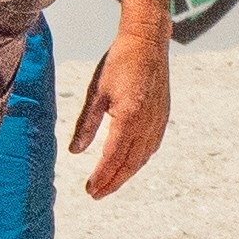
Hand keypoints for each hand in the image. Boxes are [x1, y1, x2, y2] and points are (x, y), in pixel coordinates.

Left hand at [70, 25, 170, 195]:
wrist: (148, 44)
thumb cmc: (118, 63)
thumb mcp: (97, 92)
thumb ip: (87, 124)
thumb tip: (75, 152)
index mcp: (129, 118)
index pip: (113, 157)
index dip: (101, 177)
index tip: (89, 190)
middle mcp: (147, 125)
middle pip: (129, 164)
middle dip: (112, 182)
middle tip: (96, 195)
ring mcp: (158, 123)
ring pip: (141, 159)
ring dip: (125, 174)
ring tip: (109, 184)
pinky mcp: (163, 118)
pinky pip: (151, 148)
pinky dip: (138, 161)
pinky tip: (129, 164)